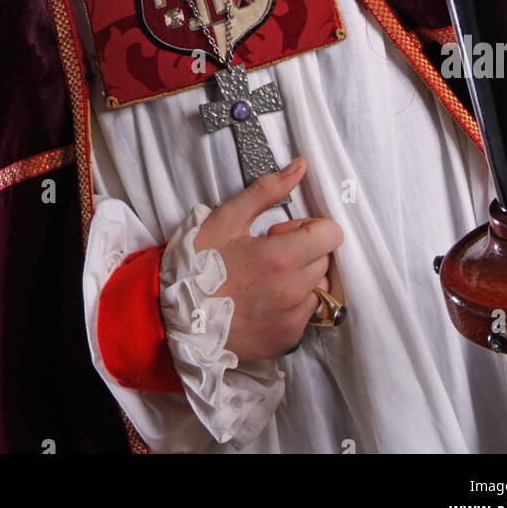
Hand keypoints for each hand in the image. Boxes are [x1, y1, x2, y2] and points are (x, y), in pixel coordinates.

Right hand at [193, 158, 342, 360]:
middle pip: (324, 260)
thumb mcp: (227, 219)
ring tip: (266, 278)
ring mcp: (291, 320)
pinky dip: (292, 305)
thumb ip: (267, 191)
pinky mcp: (286, 340)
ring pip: (318, 289)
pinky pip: (305, 315)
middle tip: (268, 253)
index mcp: (281, 258)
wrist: (175, 318)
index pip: (332, 234)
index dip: (309, 227)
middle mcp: (293, 292)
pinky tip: (264, 300)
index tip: (281, 233)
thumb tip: (299, 167)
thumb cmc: (197, 265)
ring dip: (301, 279)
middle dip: (304, 251)